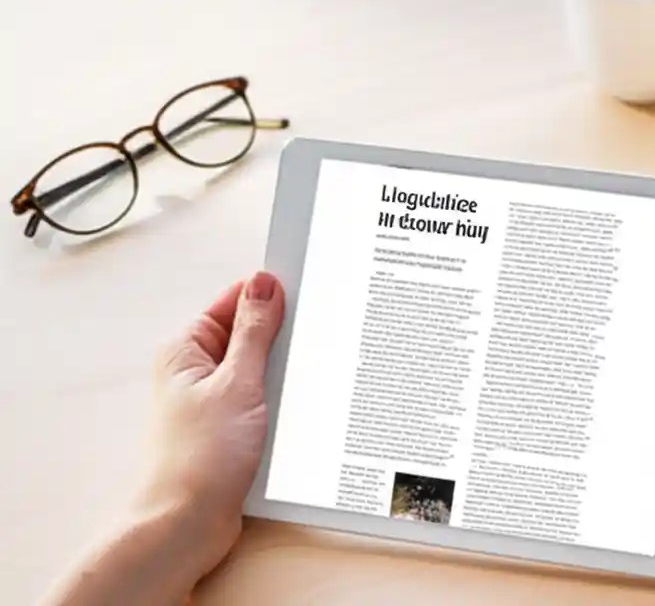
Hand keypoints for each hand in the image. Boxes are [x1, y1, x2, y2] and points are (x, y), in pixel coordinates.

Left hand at [41, 273, 285, 605]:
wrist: (186, 524)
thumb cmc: (199, 458)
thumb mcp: (236, 382)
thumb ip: (254, 330)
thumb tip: (264, 284)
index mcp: (186, 349)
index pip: (233, 301)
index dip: (270, 295)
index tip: (307, 292)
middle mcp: (196, 371)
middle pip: (252, 335)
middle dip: (283, 340)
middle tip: (315, 340)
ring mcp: (214, 401)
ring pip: (262, 370)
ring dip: (284, 376)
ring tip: (301, 385)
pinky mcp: (231, 428)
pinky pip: (265, 400)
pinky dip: (282, 402)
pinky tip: (299, 409)